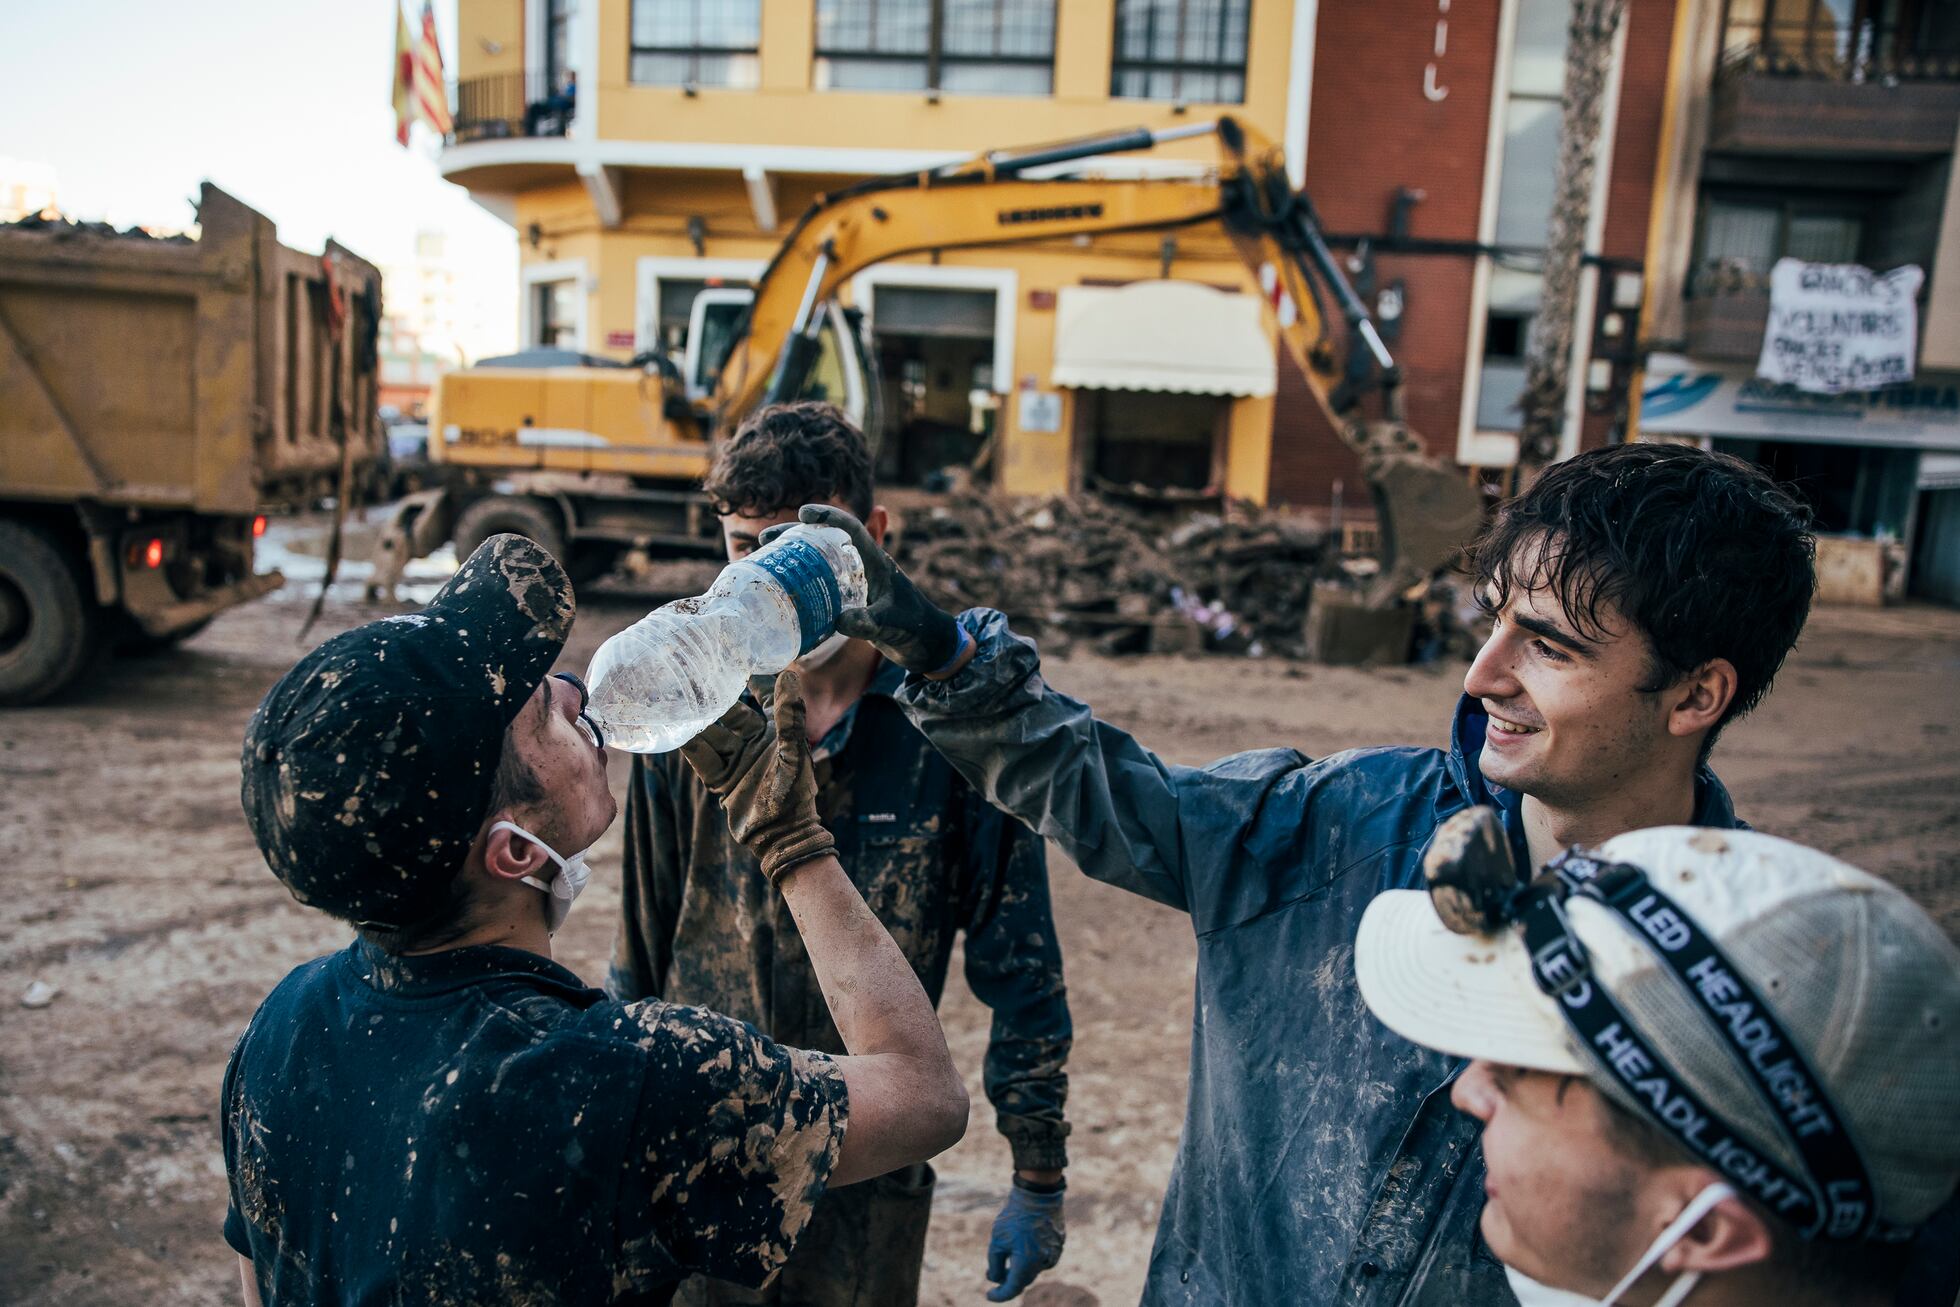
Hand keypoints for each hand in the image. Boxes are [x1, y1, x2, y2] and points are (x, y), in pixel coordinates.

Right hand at [678, 670, 834, 882]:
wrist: (781, 837)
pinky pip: (701, 757)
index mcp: (775, 729)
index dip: (749, 674)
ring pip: (710, 732)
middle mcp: (754, 741)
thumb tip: (789, 674)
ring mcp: (736, 759)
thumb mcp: (794, 751)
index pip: (760, 693)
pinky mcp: (721, 779)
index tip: (732, 650)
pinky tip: (673, 730)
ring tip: (672, 695)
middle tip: (689, 669)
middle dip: (711, 693)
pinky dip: (688, 745)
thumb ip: (790, 715)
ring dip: (694, 717)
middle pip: (728, 711)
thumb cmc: (795, 794)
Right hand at [761, 505, 967, 676]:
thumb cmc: (915, 629)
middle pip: (826, 540)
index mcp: (876, 561)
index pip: (851, 528)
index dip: (828, 516)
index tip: (802, 512)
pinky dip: (800, 580)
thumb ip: (869, 622)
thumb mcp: (891, 623)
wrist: (927, 646)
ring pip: (820, 560)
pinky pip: (820, 582)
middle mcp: (863, 566)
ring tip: (764, 557)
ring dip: (794, 556)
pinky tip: (780, 587)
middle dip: (796, 535)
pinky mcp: (850, 598)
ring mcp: (855, 582)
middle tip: (766, 539)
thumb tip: (839, 619)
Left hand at [984, 1178, 1064, 1300]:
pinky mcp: (1059, 1243)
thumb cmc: (1015, 1217)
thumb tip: (996, 1279)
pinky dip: (1032, 1256)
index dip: (999, 1295)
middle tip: (994, 1273)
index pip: (1012, 1289)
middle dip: (1008, 1279)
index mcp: (1027, 1265)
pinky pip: (1043, 1256)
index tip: (989, 1295)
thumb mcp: (998, 1240)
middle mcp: (1043, 1263)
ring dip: (1020, 1266)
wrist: (1038, 1193)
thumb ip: (995, 1264)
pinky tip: (1023, 1243)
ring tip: (1008, 1254)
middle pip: (1023, 1279)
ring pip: (1034, 1267)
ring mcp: (1054, 1253)